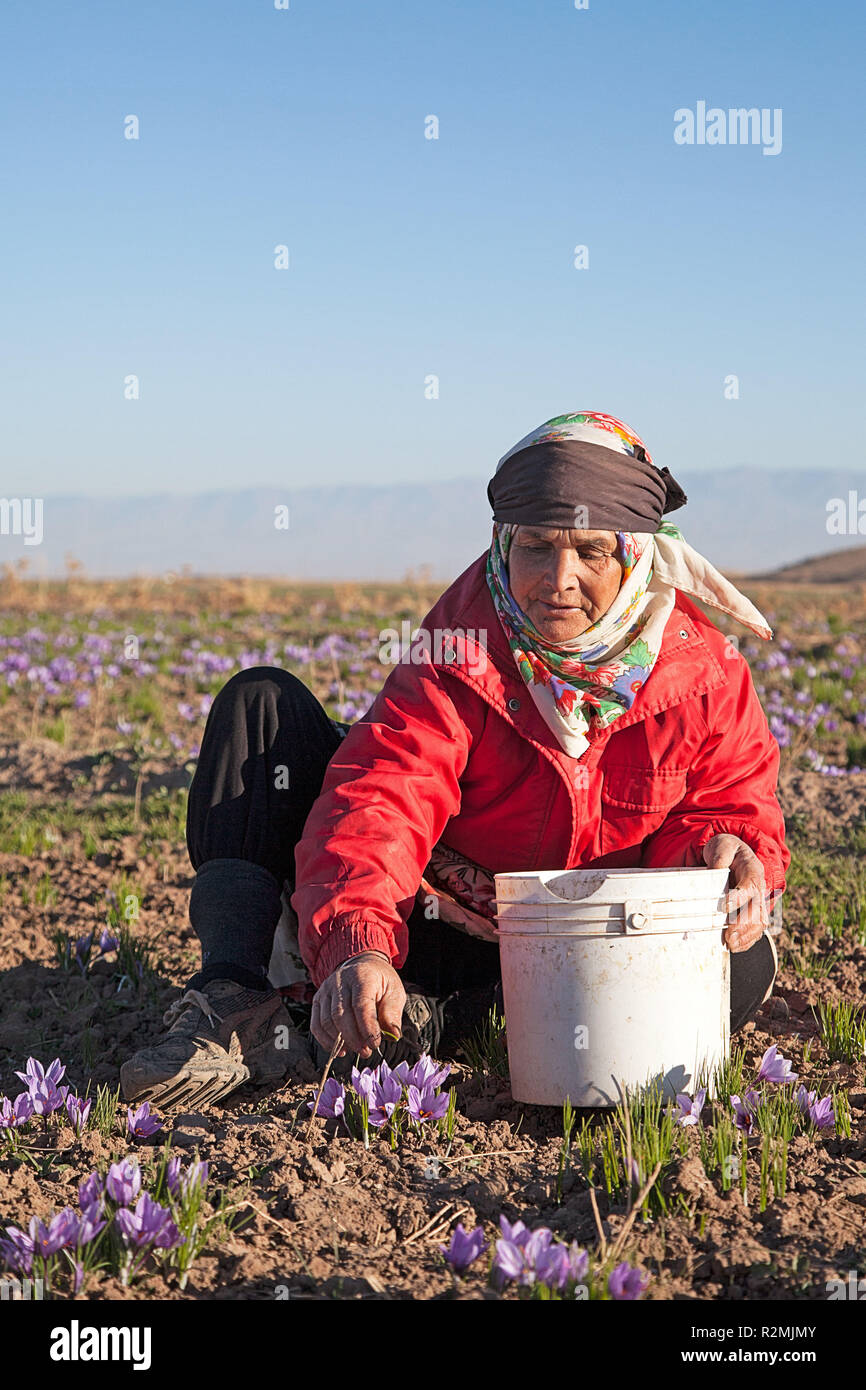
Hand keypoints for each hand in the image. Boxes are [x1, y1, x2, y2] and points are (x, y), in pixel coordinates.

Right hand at [310, 950, 405, 1058]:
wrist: (362, 966)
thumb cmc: (380, 982)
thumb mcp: (394, 991)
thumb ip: (393, 1012)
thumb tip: (393, 1035)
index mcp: (362, 976)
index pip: (361, 1005)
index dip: (367, 1028)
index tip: (375, 1044)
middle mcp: (340, 981)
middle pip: (341, 1015)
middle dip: (353, 1038)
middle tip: (366, 1052)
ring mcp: (326, 990)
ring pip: (327, 1021)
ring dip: (340, 1042)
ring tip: (357, 1050)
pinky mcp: (317, 999)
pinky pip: (316, 1024)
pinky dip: (326, 1041)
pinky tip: (340, 1049)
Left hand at [702, 833, 769, 952]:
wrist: (733, 856)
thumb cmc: (726, 850)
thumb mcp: (722, 845)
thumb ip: (720, 855)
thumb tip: (715, 870)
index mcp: (752, 869)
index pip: (750, 884)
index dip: (739, 897)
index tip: (725, 906)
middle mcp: (759, 887)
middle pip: (756, 908)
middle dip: (743, 924)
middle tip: (729, 936)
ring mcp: (758, 901)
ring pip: (759, 922)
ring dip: (746, 936)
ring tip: (731, 945)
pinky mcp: (753, 912)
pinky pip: (756, 929)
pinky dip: (748, 940)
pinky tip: (736, 947)